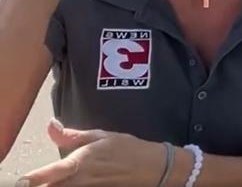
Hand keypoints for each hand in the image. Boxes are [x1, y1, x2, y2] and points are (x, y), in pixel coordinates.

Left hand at [17, 120, 162, 185]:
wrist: (153, 168)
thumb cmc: (129, 149)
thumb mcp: (101, 136)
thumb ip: (72, 136)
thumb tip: (51, 125)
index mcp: (81, 163)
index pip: (51, 173)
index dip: (34, 178)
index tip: (23, 181)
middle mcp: (81, 181)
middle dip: (42, 183)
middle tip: (37, 179)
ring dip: (55, 185)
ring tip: (53, 180)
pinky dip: (66, 186)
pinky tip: (70, 181)